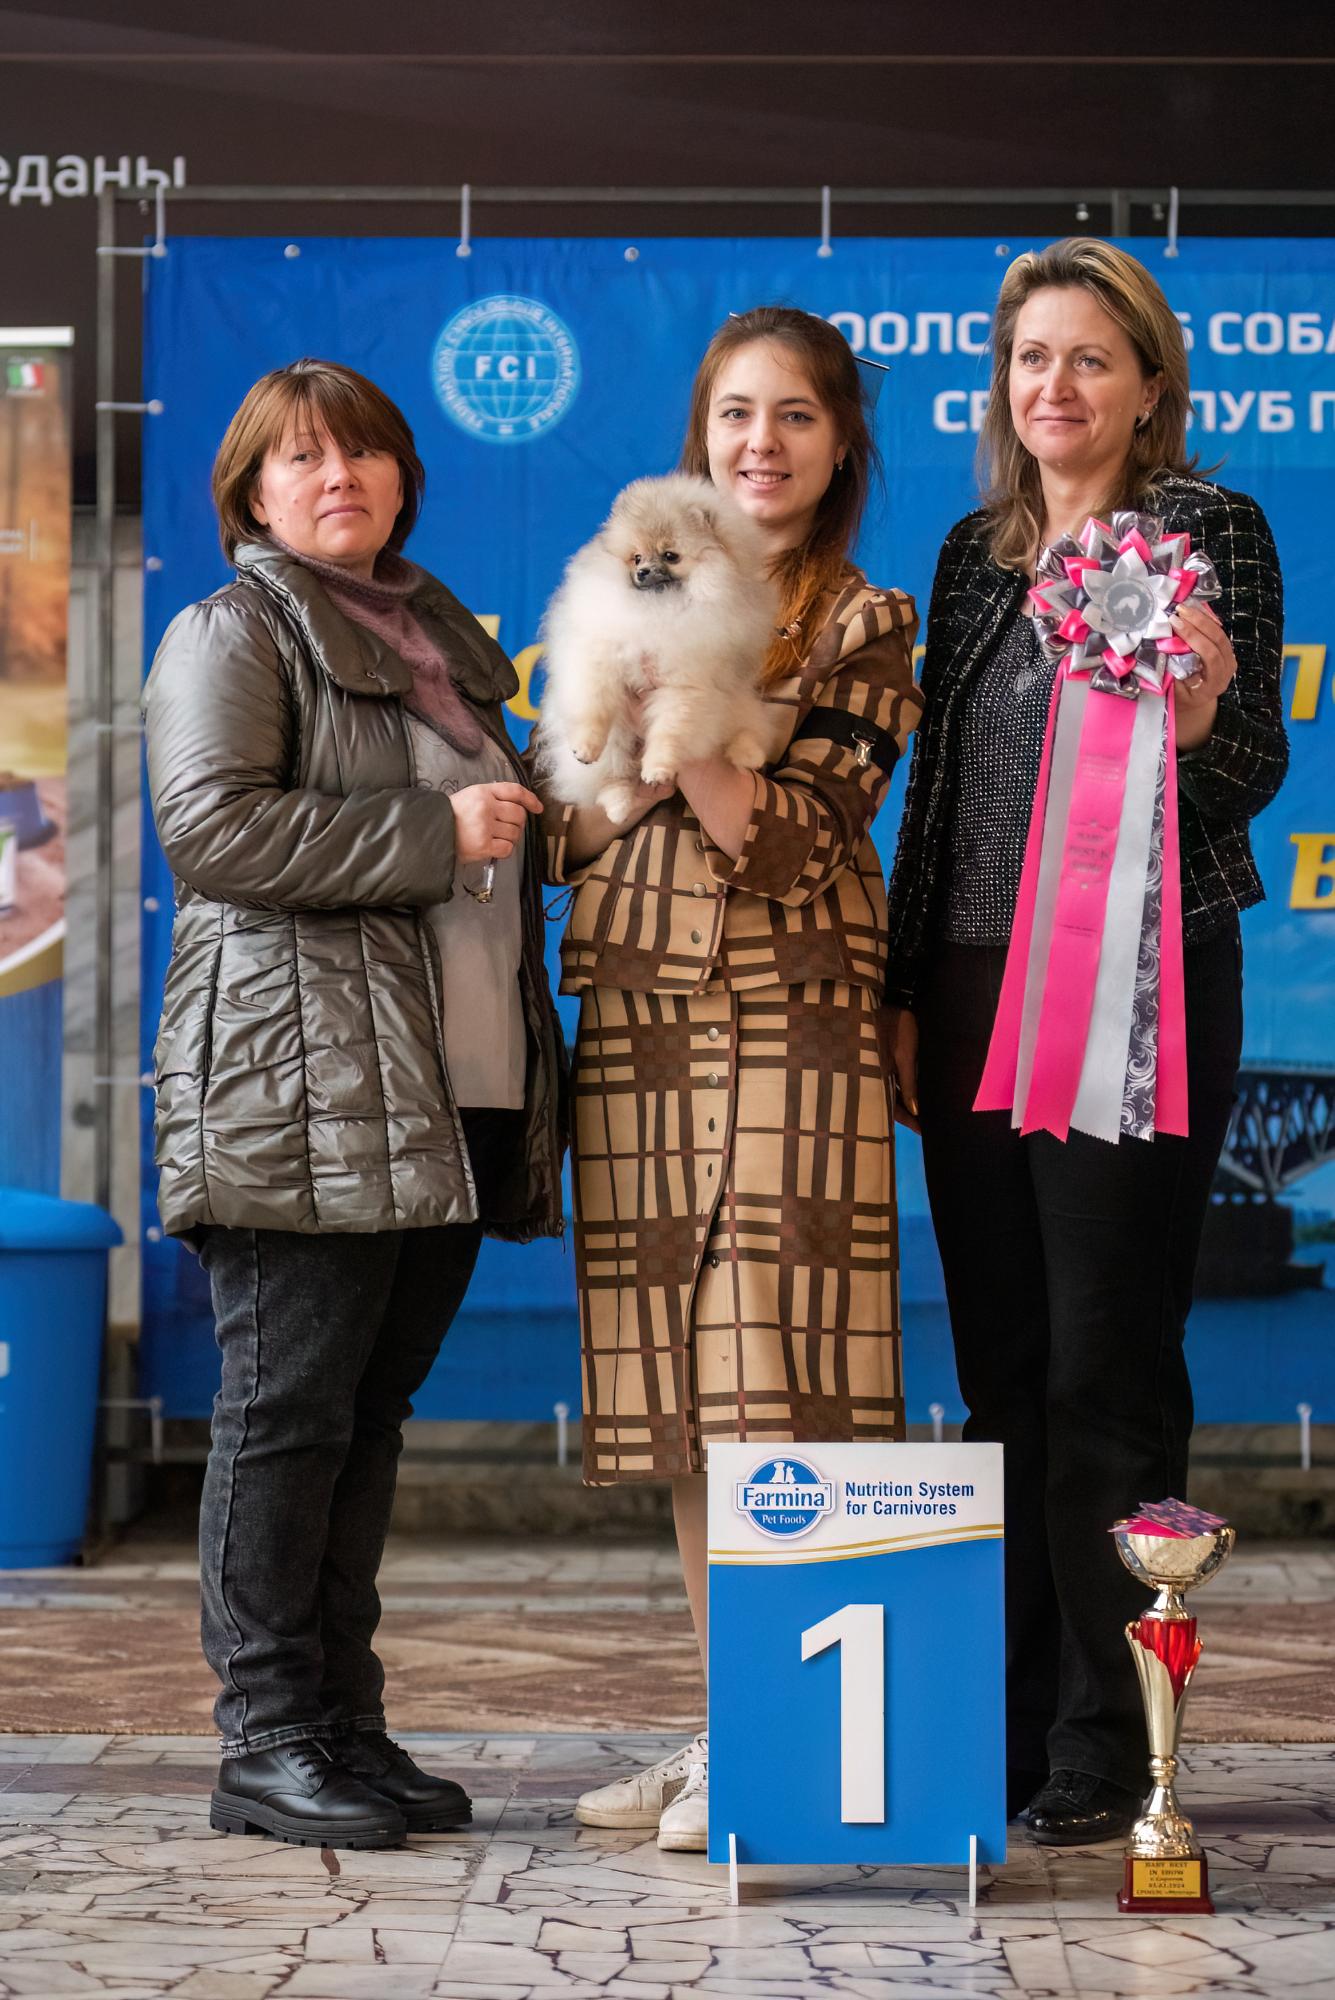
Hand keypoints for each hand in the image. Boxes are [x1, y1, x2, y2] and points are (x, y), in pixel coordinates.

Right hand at [451, 781, 541, 863]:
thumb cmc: (451, 815)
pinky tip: (494, 847)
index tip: (537, 807)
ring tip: (496, 838)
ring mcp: (485, 827)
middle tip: (507, 828)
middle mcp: (486, 807)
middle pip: (519, 814)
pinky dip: (505, 850)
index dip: (530, 799)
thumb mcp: (470, 796)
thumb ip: (492, 798)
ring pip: (515, 832)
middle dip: (518, 823)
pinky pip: (507, 848)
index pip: (515, 791)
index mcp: (483, 792)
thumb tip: (518, 806)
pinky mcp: (483, 845)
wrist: (433, 831)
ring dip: (510, 837)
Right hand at [879, 1005, 920, 1132]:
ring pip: (893, 1093)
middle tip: (928, 1127)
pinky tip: (916, 1093)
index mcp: (879, 1078)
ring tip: (926, 1113)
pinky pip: (894, 1080)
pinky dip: (904, 1089)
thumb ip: (908, 1082)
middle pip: (893, 1103)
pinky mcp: (884, 1060)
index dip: (910, 1120)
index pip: (895, 1108)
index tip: (925, 1132)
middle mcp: (877, 1077)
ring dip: (907, 1103)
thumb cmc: (892, 1025)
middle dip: (908, 1115)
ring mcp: (880, 1069)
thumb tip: (916, 1110)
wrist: (874, 999)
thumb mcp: (904, 1053)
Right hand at [1170, 601, 1235, 749]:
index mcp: (1214, 683)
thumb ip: (1172, 672)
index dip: (1193, 637)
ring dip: (1202, 618)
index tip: (1174, 623)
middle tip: (1179, 610)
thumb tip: (1162, 648)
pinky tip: (1194, 610)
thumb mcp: (1174, 691)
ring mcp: (1229, 659)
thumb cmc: (1180, 698)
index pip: (1209, 655)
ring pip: (1220, 633)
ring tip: (1184, 608)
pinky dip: (1207, 619)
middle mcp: (1226, 670)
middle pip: (1218, 640)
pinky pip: (1218, 631)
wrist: (1194, 702)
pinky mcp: (1226, 651)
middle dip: (1198, 622)